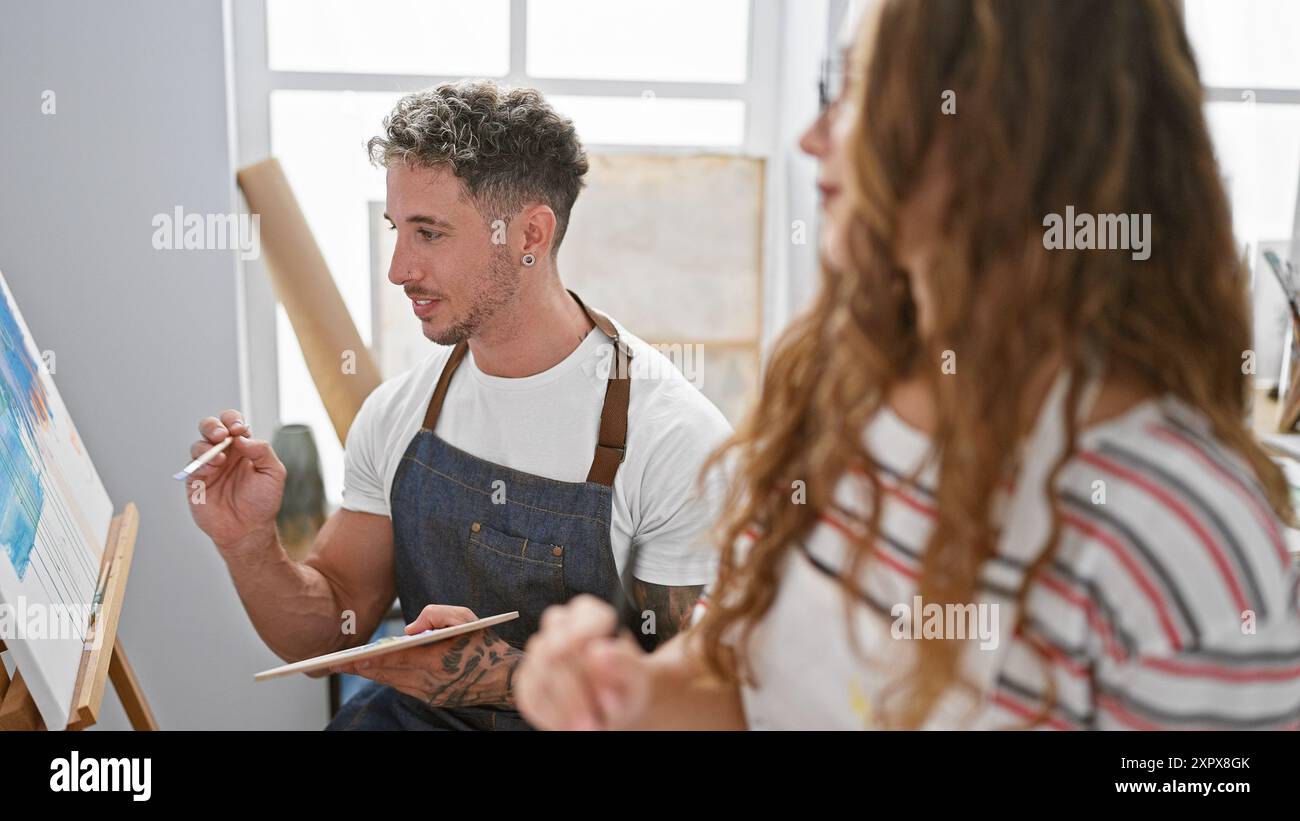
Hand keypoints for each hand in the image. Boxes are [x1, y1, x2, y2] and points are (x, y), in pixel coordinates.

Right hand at [183, 410, 285, 553]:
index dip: (232, 420)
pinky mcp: (196, 482)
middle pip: (210, 427)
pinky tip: (214, 467)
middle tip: (222, 434)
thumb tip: (242, 437)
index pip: (233, 423)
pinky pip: (193, 465)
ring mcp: (209, 467)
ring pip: (198, 444)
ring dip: (207, 445)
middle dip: (213, 425)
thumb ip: (262, 451)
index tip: (239, 429)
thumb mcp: (273, 473)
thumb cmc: (263, 502)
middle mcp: (224, 453)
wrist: (249, 529)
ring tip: (220, 458)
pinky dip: (201, 462)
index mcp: (243, 447)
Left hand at [330, 605, 522, 709]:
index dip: (373, 660)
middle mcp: (432, 682)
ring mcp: (432, 694)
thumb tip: (410, 628)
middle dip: (363, 669)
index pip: (398, 661)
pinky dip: (389, 680)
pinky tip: (377, 673)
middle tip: (337, 663)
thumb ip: (436, 614)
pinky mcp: (434, 700)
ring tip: (351, 666)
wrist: (504, 677)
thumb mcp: (466, 618)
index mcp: (439, 661)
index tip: (352, 658)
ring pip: (394, 684)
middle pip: (390, 675)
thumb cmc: (485, 643)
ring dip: (373, 675)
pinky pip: (405, 689)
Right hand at [517, 595, 650, 730]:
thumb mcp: (638, 679)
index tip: (593, 654)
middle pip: (556, 648)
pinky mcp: (528, 681)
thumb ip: (624, 663)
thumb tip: (597, 651)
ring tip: (591, 725)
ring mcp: (540, 654)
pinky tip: (571, 726)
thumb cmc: (628, 687)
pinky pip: (529, 696)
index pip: (583, 612)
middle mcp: (561, 628)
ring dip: (565, 706)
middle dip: (575, 688)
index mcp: (591, 617)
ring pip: (539, 673)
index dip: (586, 632)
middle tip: (597, 717)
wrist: (616, 709)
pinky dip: (551, 717)